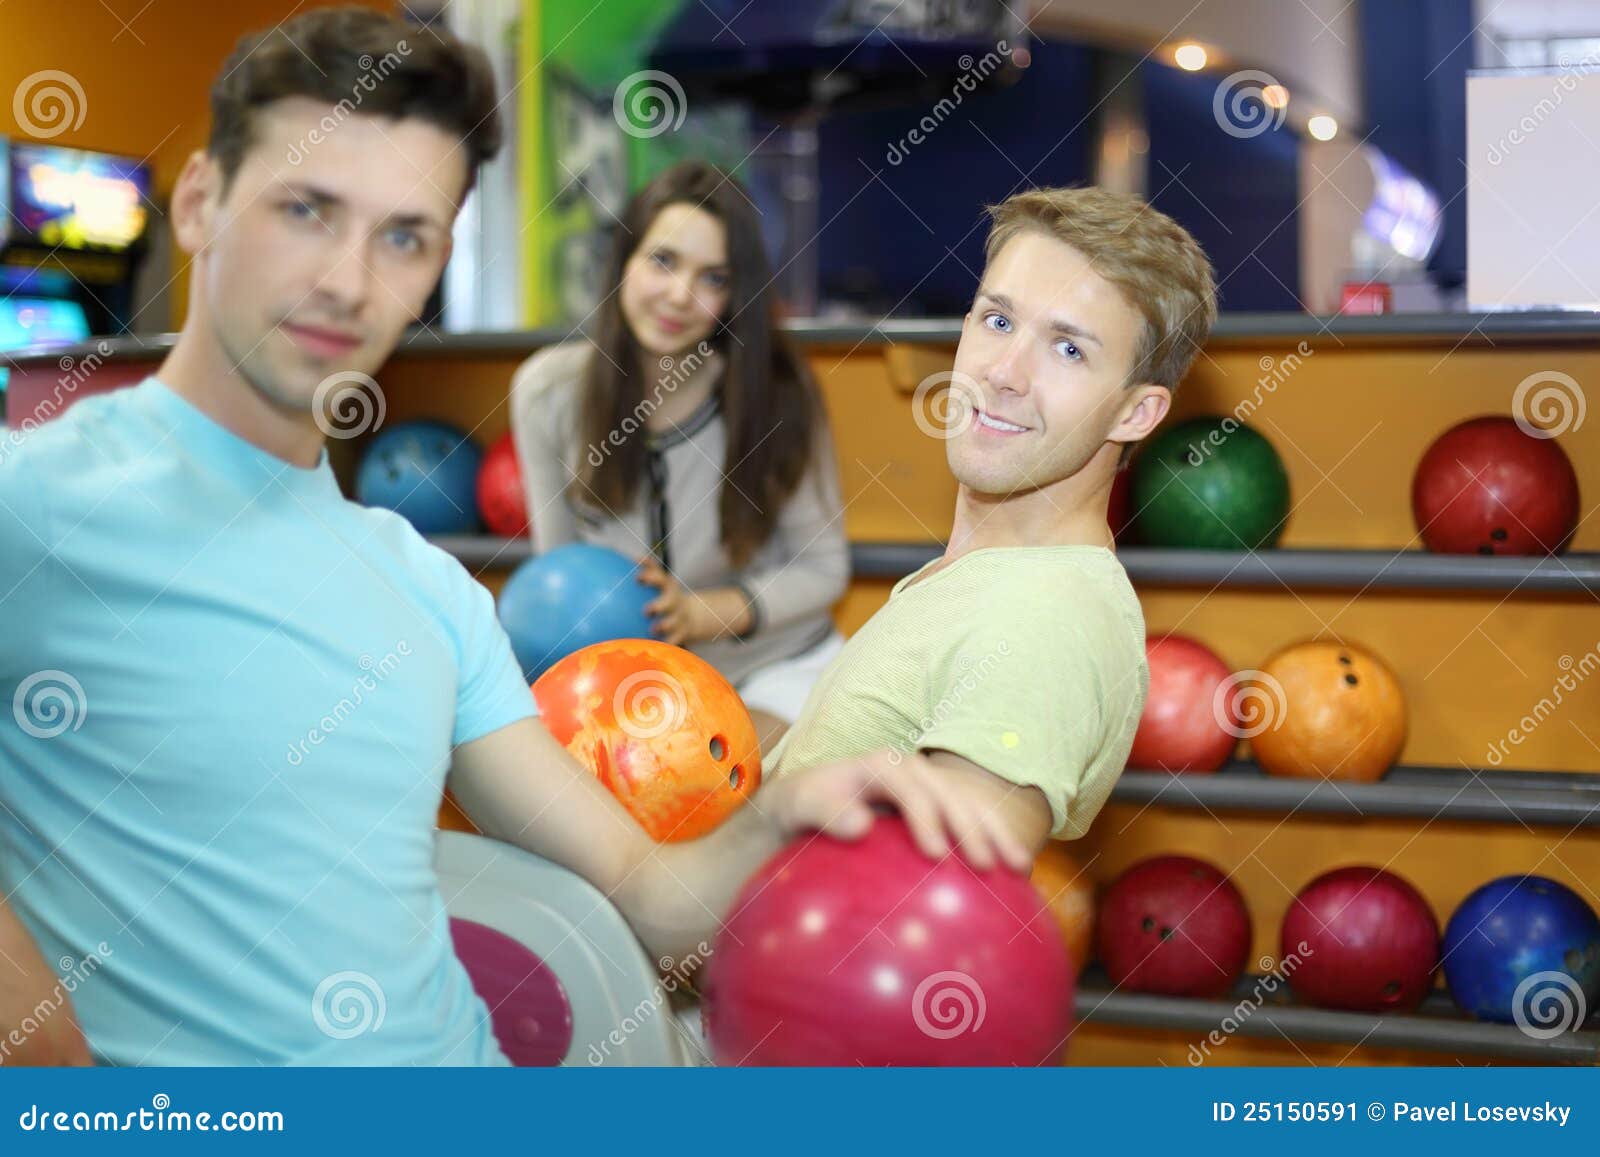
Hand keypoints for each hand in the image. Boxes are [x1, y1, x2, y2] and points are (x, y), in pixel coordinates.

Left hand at [636, 558, 726, 644]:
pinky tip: (655, 650)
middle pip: (669, 602)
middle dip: (659, 606)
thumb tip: (628, 554)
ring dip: (664, 625)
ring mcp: (679, 618)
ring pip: (672, 623)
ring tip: (653, 629)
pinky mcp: (681, 634)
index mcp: (669, 588)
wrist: (693, 616)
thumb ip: (648, 569)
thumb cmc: (667, 597)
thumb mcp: (662, 583)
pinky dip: (666, 644)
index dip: (651, 578)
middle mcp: (675, 602)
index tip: (638, 578)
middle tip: (646, 610)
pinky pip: (674, 641)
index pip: (661, 579)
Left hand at [761, 748, 1033, 872]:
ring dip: (997, 835)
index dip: (925, 816)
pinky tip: (1016, 878)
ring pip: (972, 805)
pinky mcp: (942, 810)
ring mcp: (932, 788)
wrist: (810, 803)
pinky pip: (975, 824)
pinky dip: (996, 845)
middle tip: (984, 866)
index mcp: (882, 765)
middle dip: (971, 828)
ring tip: (1019, 869)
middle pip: (949, 795)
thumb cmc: (803, 807)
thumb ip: (826, 812)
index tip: (934, 854)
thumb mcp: (801, 805)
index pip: (909, 788)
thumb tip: (861, 827)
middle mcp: (913, 771)